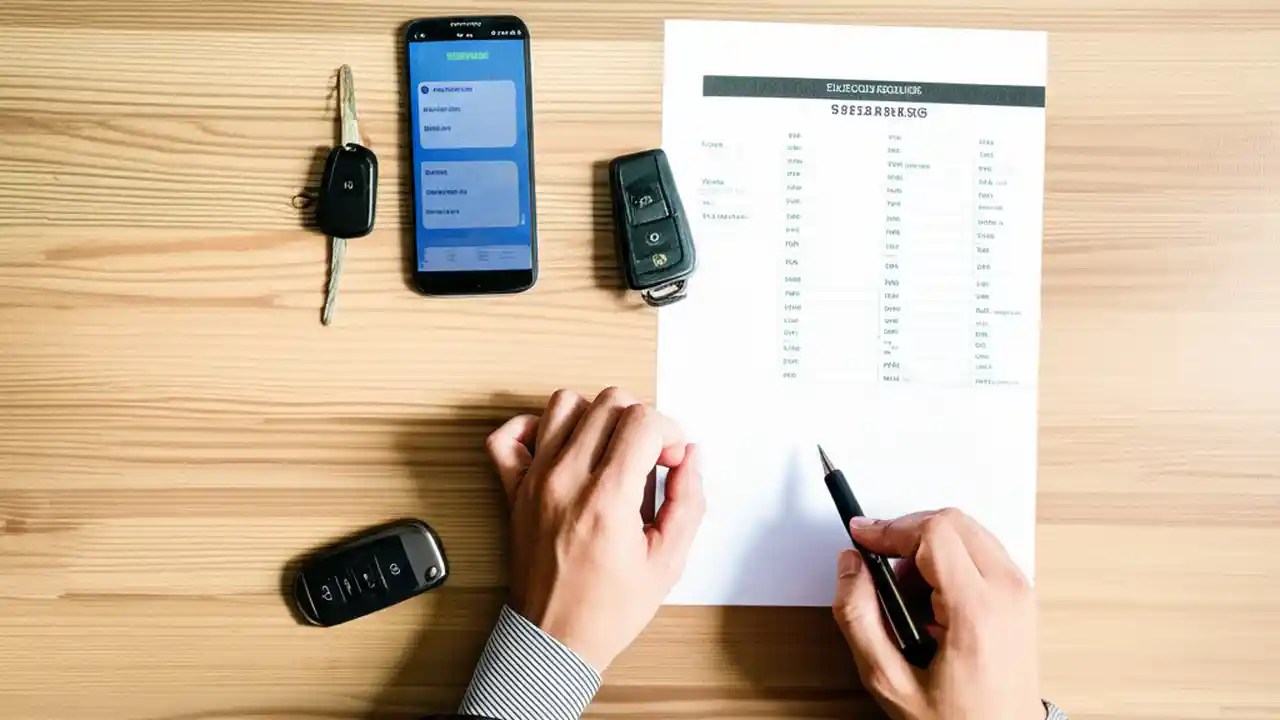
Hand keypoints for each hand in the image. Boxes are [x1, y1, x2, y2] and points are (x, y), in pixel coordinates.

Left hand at [484, 387, 705, 671]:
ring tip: (610, 449)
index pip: (643, 420)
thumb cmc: (607, 610)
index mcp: (607, 499)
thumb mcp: (668, 562)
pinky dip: (534, 428)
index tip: (672, 460)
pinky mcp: (513, 489)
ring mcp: (535, 480)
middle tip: (649, 456)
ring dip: (596, 416)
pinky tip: (562, 448)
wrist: (553, 640)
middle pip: (609, 402)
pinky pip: (508, 434)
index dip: (670, 432)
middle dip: (641, 419)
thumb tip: (690, 456)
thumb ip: (688, 501)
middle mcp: (566, 480)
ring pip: (564, 403)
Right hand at [833, 509, 1042, 719]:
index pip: (934, 532)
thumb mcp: (890, 680)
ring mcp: (1019, 592)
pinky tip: (931, 598)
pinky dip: (949, 559)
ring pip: (966, 531)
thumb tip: (850, 567)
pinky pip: (981, 550)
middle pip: (952, 521)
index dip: (890, 528)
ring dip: (928, 548)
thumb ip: (859, 617)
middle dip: (907, 534)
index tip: (863, 538)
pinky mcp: (1020, 596)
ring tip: (908, 595)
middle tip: (880, 566)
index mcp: (977, 611)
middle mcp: (1007, 593)